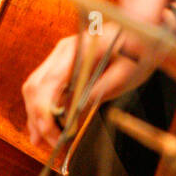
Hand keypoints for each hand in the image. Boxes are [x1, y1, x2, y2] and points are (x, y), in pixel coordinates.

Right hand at [23, 21, 128, 146]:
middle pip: (35, 87)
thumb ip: (99, 91)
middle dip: (38, 119)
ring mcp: (59, 55)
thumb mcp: (125, 74)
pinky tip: (41, 126)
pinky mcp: (61, 63)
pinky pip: (43, 86)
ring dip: (35, 115)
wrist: (141, 31)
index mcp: (77, 50)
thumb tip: (75, 115)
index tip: (57, 138)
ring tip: (40, 140)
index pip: (48, 85)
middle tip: (50, 144)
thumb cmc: (138, 50)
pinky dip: (41, 107)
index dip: (47, 115)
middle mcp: (62, 50)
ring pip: (33, 87)